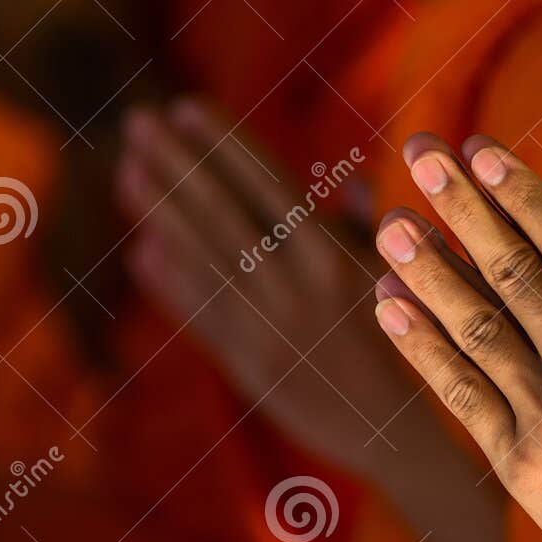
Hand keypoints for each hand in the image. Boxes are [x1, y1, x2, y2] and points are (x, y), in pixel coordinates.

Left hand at [116, 100, 430, 482]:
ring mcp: (265, 330)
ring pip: (201, 259)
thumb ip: (370, 230)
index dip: (222, 144)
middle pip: (221, 214)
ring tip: (126, 171)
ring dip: (159, 212)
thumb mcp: (405, 277)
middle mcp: (293, 289)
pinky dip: (170, 283)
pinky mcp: (247, 368)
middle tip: (137, 121)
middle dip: (176, 164)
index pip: (265, 185)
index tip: (185, 106)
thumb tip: (355, 185)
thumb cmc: (415, 342)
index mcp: (333, 257)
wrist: (398, 434)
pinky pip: (200, 315)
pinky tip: (142, 250)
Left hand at [372, 134, 541, 541]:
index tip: (478, 150)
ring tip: (390, 224)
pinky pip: (460, 392)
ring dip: (428, 270)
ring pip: (475, 325)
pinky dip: (422, 348)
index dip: (517, 192)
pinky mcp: (517, 462)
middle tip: (419, 154)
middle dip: (461, 206)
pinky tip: (390, 307)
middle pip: (510, 269)